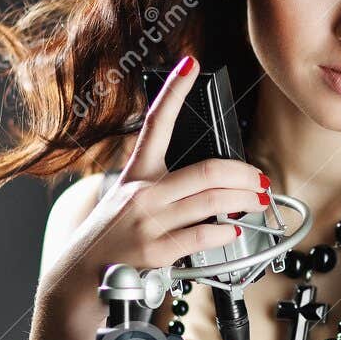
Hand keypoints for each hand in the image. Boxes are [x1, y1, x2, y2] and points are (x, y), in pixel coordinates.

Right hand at [38, 54, 269, 322]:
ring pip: (212, 202)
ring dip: (245, 201)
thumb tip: (217, 186)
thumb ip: (166, 188)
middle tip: (261, 179)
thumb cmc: (112, 237)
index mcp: (137, 172)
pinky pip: (202, 236)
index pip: (158, 122)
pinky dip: (225, 233)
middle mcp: (142, 192)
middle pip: (207, 171)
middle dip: (244, 174)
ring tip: (258, 202)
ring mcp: (148, 222)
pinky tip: (233, 232)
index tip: (191, 63)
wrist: (79, 276)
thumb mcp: (129, 199)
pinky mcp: (154, 252)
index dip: (175, 89)